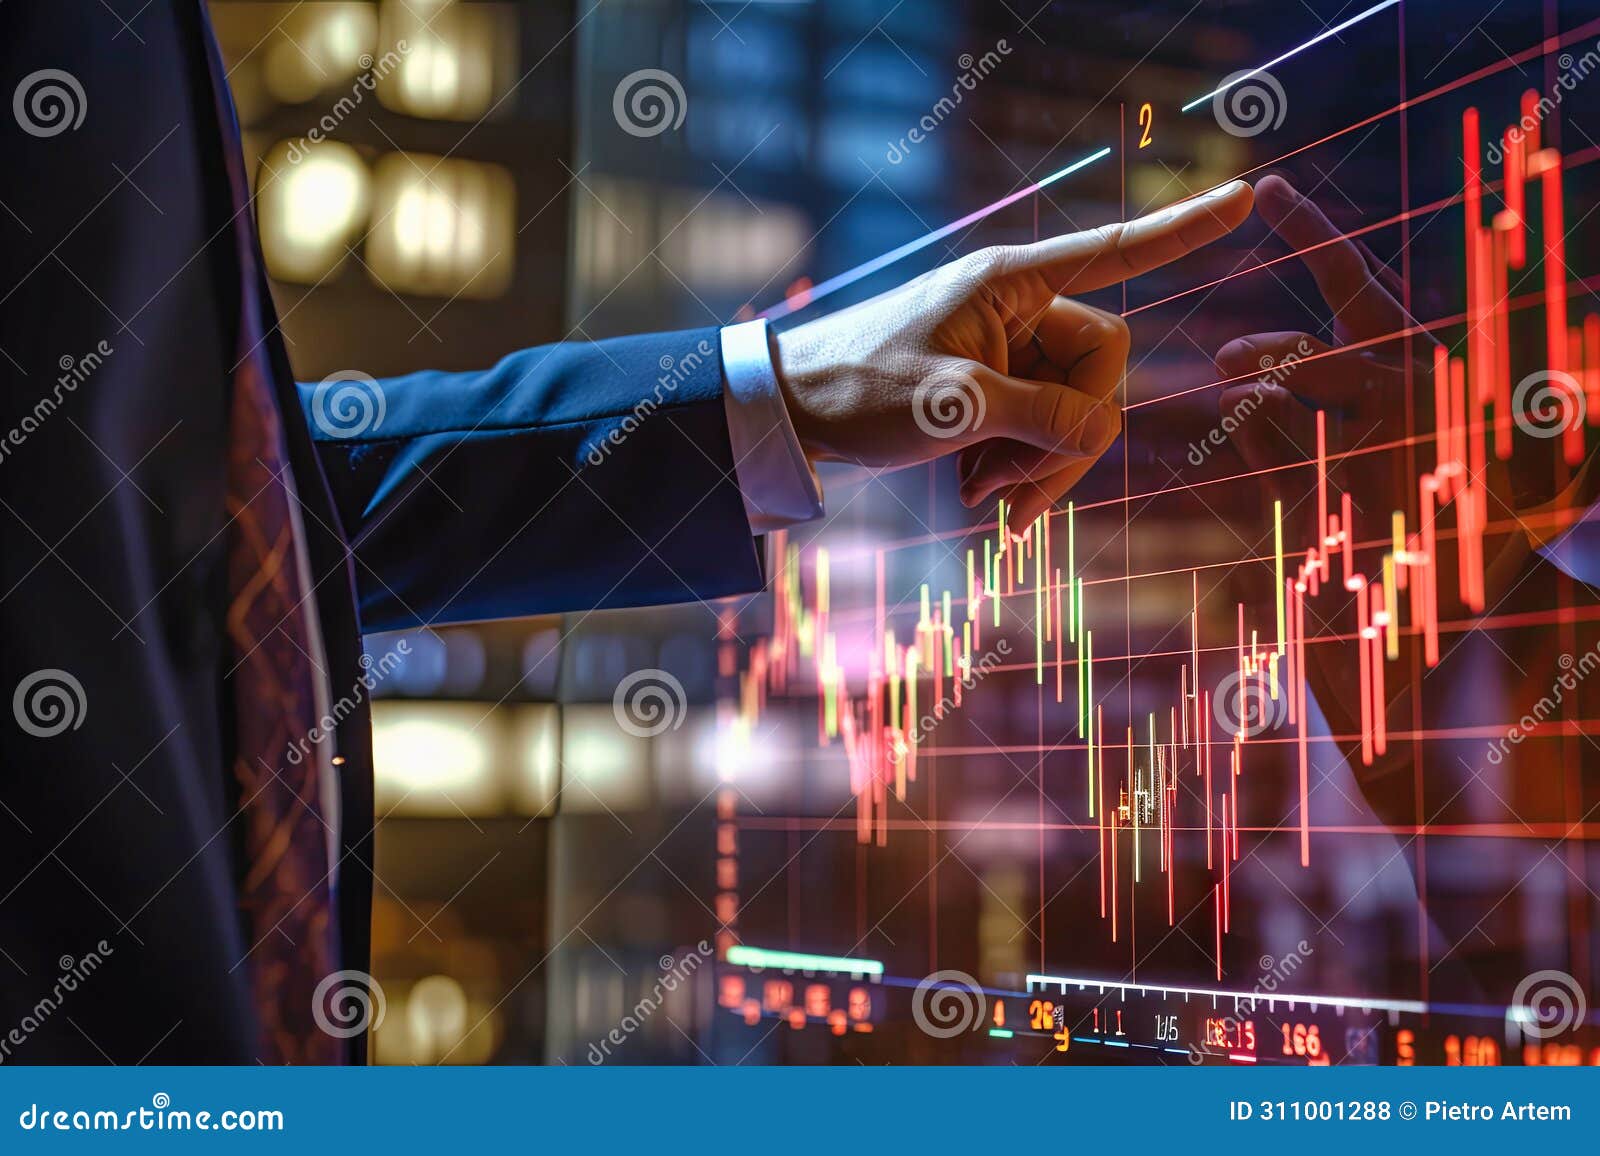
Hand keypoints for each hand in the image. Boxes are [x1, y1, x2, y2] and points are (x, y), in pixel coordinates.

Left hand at [773, 180, 1253, 534]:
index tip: (1247, 195)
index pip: (1116, 251)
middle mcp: (1019, 311)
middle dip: (1066, 439)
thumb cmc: (858, 387)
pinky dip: (1017, 468)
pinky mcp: (993, 390)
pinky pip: (1040, 429)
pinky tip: (975, 496)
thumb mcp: (954, 407)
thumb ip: (1041, 418)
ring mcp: (1008, 352)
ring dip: (1036, 465)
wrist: (789, 413)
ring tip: (980, 500)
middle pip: (1100, 370)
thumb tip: (1104, 428)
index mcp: (1011, 283)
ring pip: (1072, 412)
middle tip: (1006, 494)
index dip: (1184, 229)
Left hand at [1213, 175, 1427, 553]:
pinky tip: (1275, 462)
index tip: (1269, 187)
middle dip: (1256, 355)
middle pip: (1299, 355)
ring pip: (1272, 410)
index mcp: (1412, 350)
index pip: (1353, 281)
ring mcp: (1375, 448)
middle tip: (1227, 359)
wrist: (1495, 548)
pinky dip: (1256, 456)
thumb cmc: (1436, 466)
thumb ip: (1325, 374)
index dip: (1310, 233)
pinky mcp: (1349, 502)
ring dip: (1248, 410)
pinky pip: (1268, 466)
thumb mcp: (1394, 404)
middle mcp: (1399, 389)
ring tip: (1251, 408)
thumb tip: (1238, 381)